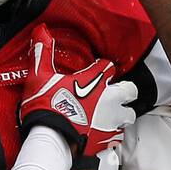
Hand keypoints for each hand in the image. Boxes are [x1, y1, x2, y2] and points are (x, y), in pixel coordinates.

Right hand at [19, 26, 132, 156]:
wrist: (50, 139)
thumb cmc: (45, 106)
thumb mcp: (40, 75)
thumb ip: (43, 52)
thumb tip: (41, 30)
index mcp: (95, 80)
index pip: (108, 67)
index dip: (102, 68)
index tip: (95, 72)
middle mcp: (109, 99)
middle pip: (129, 91)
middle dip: (124, 92)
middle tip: (112, 95)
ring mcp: (110, 120)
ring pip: (127, 116)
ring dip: (120, 115)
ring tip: (109, 116)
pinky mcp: (107, 139)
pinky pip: (118, 137)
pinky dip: (113, 136)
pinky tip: (103, 134)